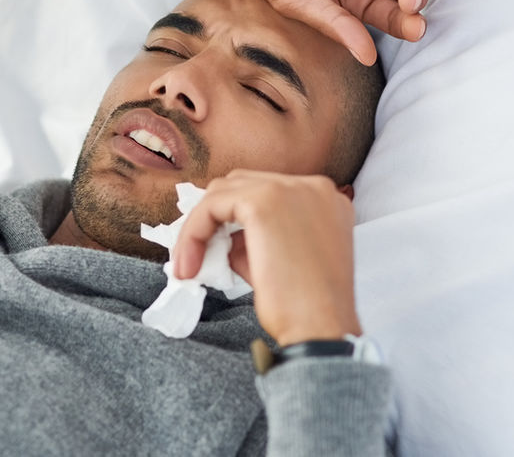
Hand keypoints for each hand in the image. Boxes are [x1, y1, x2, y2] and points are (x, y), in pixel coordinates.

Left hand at [171, 170, 361, 346]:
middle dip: (215, 216)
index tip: (213, 248)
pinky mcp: (263, 202)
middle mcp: (312, 187)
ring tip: (190, 265)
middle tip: (196, 253)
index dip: (234, 216)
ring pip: (224, 191)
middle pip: (244, 184)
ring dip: (200, 226)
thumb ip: (254, 239)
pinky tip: (189, 265)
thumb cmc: (305, 308)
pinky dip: (193, 233)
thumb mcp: (281, 261)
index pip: (267, 192)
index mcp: (324, 200)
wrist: (321, 330)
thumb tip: (220, 238)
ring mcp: (290, 189)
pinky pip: (211, 207)